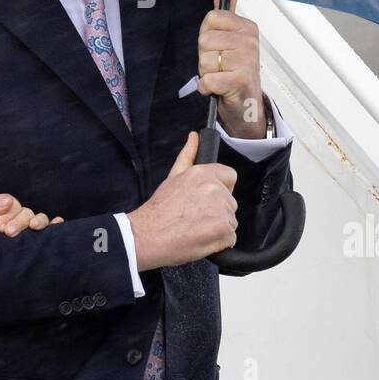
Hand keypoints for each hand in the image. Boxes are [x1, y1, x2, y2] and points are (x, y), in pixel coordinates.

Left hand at [0, 193, 64, 236]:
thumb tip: (9, 202)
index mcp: (1, 206)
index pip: (11, 204)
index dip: (8, 213)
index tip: (0, 226)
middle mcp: (15, 214)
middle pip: (25, 212)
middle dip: (19, 221)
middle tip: (8, 232)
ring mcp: (25, 225)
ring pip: (38, 218)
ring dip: (38, 221)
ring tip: (34, 227)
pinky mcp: (32, 237)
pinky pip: (46, 228)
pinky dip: (53, 225)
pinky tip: (58, 222)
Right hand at [127, 131, 237, 269]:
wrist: (148, 235)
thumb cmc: (159, 210)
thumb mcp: (173, 177)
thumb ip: (188, 155)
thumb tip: (194, 137)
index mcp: (203, 174)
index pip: (230, 176)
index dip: (222, 188)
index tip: (208, 199)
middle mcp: (215, 189)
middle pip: (230, 202)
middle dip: (217, 211)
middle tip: (195, 217)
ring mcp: (221, 211)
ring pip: (231, 220)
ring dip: (218, 228)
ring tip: (195, 229)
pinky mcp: (223, 231)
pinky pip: (230, 238)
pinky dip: (219, 242)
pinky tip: (200, 239)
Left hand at [199, 0, 266, 138]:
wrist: (247, 104)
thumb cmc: (235, 69)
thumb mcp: (231, 37)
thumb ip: (226, 10)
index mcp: (247, 27)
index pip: (210, 19)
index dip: (207, 36)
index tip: (218, 47)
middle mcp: (250, 41)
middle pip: (204, 39)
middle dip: (205, 56)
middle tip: (220, 66)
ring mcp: (247, 61)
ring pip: (204, 60)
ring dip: (206, 73)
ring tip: (221, 76)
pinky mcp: (241, 81)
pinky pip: (207, 79)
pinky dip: (208, 87)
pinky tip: (219, 89)